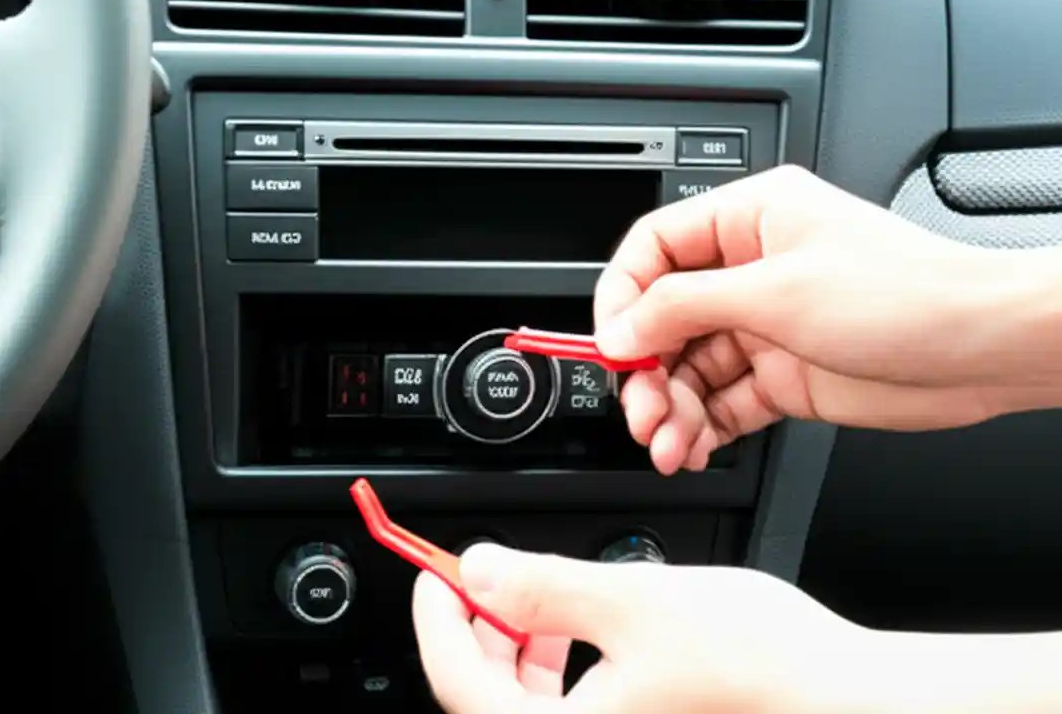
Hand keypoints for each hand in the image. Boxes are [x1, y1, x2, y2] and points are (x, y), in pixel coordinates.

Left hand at [412, 543, 865, 713]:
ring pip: (526, 705)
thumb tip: (477, 571)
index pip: (459, 686)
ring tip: (532, 601)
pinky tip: (576, 630)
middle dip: (477, 633)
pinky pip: (568, 709)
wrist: (841, 697)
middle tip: (479, 580)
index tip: (430, 575)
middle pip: (486, 699)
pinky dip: (554, 667)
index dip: (436, 623)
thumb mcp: (631, 603)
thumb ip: (541, 587)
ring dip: (515, 648)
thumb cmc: (757, 662)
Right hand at [593, 165, 1061, 473]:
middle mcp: (750, 271)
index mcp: (749, 221)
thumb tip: (622, 328)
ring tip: (669, 442)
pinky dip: (701, 430)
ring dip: (669, 410)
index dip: (622, 297)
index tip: (612, 345)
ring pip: (687, 370)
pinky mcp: (782, 376)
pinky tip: (693, 449)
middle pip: (663, 320)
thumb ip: (685, 308)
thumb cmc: (907, 293)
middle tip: (642, 410)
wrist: (984, 350)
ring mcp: (766, 327)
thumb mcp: (776, 292)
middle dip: (645, 370)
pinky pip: (721, 405)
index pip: (653, 250)